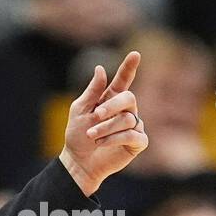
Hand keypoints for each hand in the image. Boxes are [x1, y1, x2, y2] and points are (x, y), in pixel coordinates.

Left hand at [59, 51, 148, 196]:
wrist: (78, 162)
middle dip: (111, 106)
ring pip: (127, 119)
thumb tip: (100, 69)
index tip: (135, 54)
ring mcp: (134, 126)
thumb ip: (92, 92)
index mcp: (111, 99)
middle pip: (128, 98)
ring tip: (92, 136)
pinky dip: (114, 139)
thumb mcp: (79, 111)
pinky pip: (133, 135)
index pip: (123, 80)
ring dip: (106, 128)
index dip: (129, 67)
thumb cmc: (78, 136)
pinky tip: (101, 143)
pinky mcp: (137, 142)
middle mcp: (126, 110)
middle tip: (95, 116)